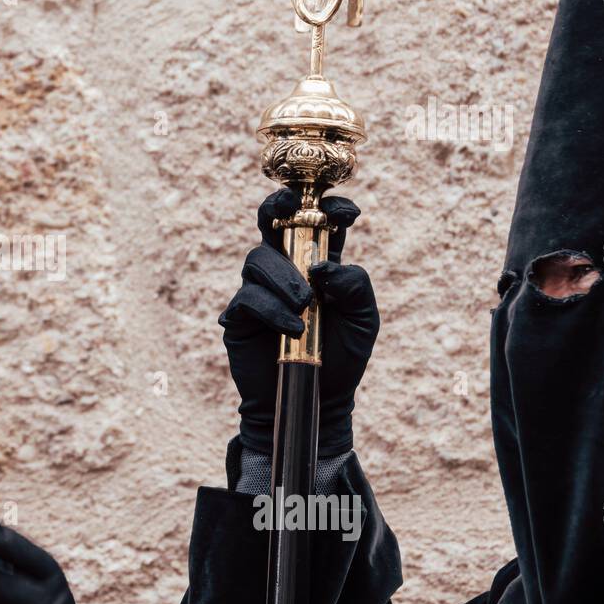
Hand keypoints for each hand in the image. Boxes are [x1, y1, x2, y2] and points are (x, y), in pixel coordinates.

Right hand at [220, 188, 378, 455]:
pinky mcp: (239, 317)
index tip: (348, 212)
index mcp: (318, 262)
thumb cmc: (341, 357)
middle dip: (277, 205)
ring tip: (305, 306)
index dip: (329, 207)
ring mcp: (259, 290)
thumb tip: (326, 265)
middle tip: (289, 205)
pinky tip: (292, 329)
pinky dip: (272, 309)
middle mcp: (285, 269)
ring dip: (284, 277)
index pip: (317, 221)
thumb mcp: (364, 320)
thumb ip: (355, 286)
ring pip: (258, 258)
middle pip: (271, 221)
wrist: (318, 399)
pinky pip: (247, 298)